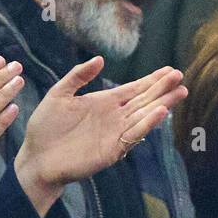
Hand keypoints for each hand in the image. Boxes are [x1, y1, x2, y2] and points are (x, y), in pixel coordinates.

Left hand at [14, 57, 186, 216]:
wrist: (37, 157)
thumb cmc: (45, 127)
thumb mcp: (59, 95)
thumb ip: (78, 76)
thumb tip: (100, 59)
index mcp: (103, 102)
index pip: (133, 88)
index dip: (151, 79)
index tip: (169, 70)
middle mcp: (114, 116)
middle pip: (144, 99)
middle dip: (162, 87)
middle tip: (180, 75)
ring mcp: (115, 133)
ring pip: (144, 115)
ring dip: (162, 103)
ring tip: (179, 91)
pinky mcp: (113, 149)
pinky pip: (133, 134)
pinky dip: (147, 123)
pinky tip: (160, 111)